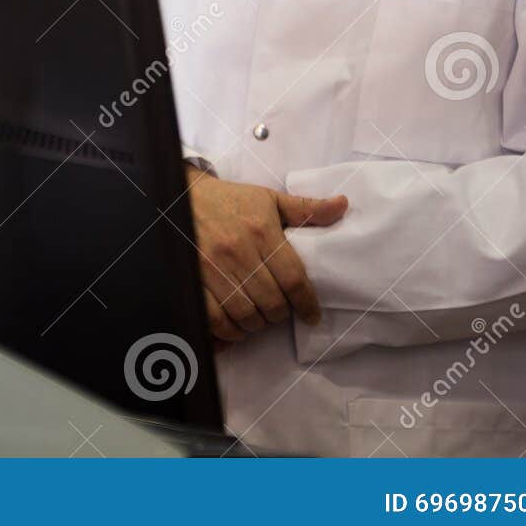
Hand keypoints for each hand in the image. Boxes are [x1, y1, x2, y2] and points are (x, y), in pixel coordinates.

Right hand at [184, 164, 347, 342]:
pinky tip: (236, 326)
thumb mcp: (269, 199)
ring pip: (245, 315)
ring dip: (257, 324)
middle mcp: (238, 251)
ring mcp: (212, 268)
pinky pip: (215, 318)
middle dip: (281, 314)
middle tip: (281, 312)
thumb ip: (306, 208)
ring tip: (260, 318)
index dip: (306, 303)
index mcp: (261, 231)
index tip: (311, 316)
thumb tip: (342, 205)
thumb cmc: (231, 200)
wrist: (183, 195)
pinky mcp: (193, 278)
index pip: (293, 278)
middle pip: (271, 302)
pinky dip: (229, 331)